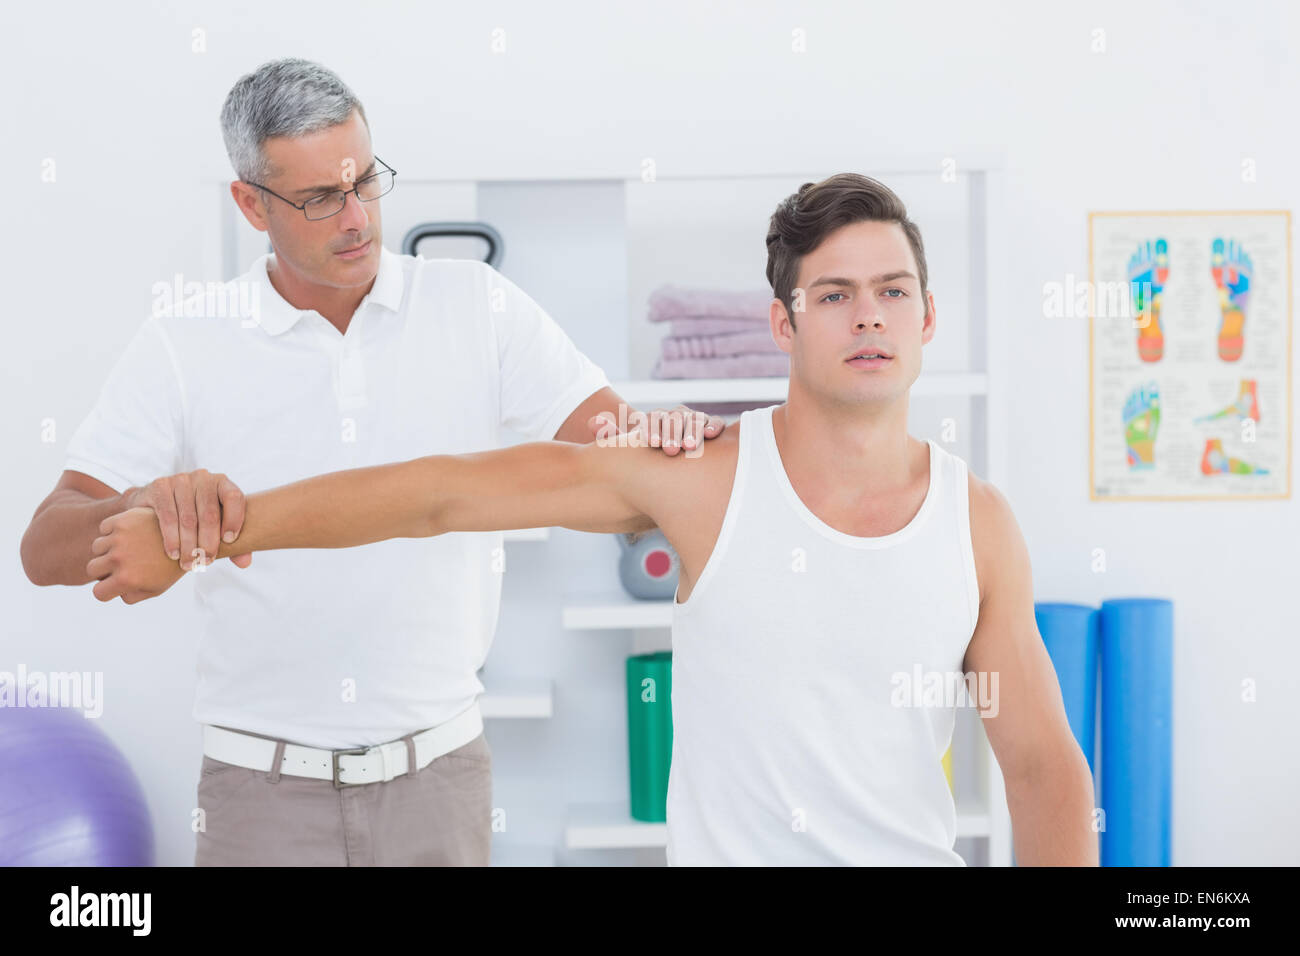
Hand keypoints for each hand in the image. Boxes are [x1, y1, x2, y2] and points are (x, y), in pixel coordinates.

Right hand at [87, 507, 187, 603]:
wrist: (189, 537)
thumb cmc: (171, 567)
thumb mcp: (155, 589)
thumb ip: (130, 596)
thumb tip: (112, 592)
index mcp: (126, 579)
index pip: (98, 593)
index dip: (106, 591)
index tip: (115, 585)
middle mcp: (119, 558)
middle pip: (92, 569)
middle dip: (104, 570)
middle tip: (122, 565)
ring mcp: (119, 538)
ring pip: (96, 547)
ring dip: (107, 549)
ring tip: (128, 548)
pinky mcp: (121, 520)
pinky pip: (103, 529)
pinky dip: (111, 532)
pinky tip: (128, 535)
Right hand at [123, 468, 250, 570]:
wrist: (157, 501)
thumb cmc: (196, 516)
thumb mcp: (216, 525)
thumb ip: (233, 543)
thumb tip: (244, 563)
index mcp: (222, 483)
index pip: (234, 497)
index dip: (234, 519)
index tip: (230, 542)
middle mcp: (203, 478)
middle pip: (210, 513)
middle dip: (208, 542)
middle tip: (205, 562)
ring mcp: (181, 480)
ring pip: (188, 518)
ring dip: (189, 545)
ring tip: (190, 564)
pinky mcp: (160, 486)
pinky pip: (168, 516)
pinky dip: (172, 538)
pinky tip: (174, 554)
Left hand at [588, 404, 724, 456]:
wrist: (669, 469)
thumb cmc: (645, 461)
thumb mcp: (626, 451)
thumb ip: (611, 437)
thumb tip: (593, 422)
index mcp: (653, 421)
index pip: (652, 420)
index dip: (652, 429)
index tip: (651, 443)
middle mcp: (674, 418)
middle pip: (674, 419)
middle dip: (672, 432)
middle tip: (670, 449)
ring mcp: (693, 422)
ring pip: (694, 419)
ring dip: (693, 430)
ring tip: (690, 446)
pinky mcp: (711, 430)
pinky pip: (714, 423)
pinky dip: (714, 425)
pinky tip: (712, 435)